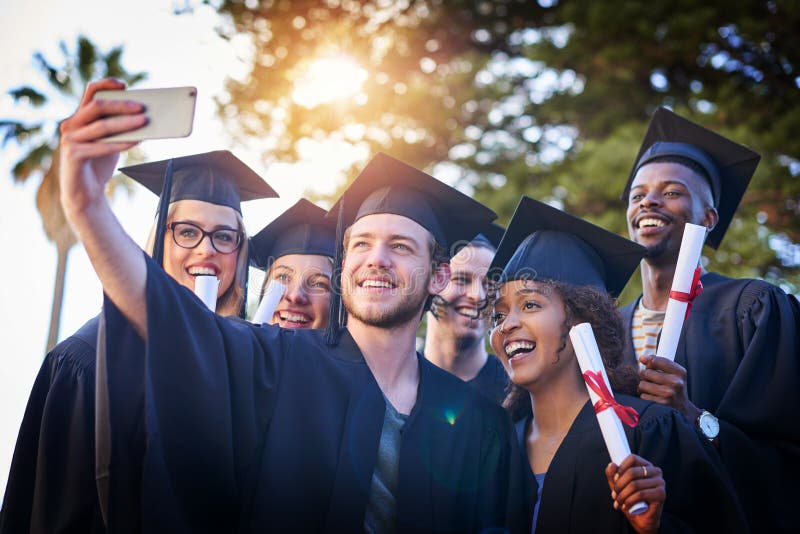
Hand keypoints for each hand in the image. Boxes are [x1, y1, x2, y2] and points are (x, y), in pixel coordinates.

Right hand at [59, 78, 145, 218]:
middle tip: (142, 107)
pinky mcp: (72, 155)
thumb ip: (120, 127)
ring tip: (144, 122)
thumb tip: (146, 116)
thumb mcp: (111, 140)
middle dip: (121, 105)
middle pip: (96, 106)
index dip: (106, 85)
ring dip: (125, 123)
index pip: (90, 92)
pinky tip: (136, 140)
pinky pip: (100, 146)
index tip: (124, 84)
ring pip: (100, 126)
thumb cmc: (99, 162)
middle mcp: (71, 124)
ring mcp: (69, 139)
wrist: (84, 192)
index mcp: (80, 116)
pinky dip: (120, 143)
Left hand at [605, 455, 664, 533]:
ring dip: (622, 495)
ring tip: (619, 502)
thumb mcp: (618, 486)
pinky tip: (626, 506)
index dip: (621, 468)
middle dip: (619, 485)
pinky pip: (640, 494)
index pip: (632, 458)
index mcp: (646, 466)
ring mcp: (660, 482)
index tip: (615, 479)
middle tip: (614, 495)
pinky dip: (629, 501)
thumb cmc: (631, 500)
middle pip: (632, 472)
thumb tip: (612, 464)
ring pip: (635, 484)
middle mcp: (655, 471)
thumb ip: (612, 475)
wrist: (641, 520)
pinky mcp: (661, 494)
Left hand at [638, 355, 701, 421]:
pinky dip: (645, 396)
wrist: (682, 408)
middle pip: (646, 373)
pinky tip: (653, 398)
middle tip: (652, 381)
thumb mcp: (673, 373)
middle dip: (646, 376)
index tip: (647, 363)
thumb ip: (658, 363)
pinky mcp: (661, 404)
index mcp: (680, 372)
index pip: (656, 361)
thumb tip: (641, 358)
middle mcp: (676, 382)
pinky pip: (643, 396)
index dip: (649, 362)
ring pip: (642, 384)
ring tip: (652, 390)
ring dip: (644, 387)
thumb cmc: (674, 387)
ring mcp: (669, 394)